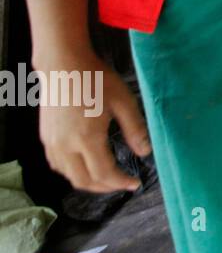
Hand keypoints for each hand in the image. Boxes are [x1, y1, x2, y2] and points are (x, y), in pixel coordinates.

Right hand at [39, 52, 150, 192]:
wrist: (63, 64)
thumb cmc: (96, 79)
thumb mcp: (124, 101)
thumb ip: (135, 129)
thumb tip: (145, 153)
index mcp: (87, 138)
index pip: (104, 174)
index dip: (120, 183)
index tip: (135, 183)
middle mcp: (65, 146)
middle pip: (84, 181)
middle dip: (105, 187)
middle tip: (123, 183)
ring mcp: (52, 143)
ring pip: (68, 175)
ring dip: (88, 181)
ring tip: (107, 177)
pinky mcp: (45, 137)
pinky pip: (58, 165)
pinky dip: (73, 172)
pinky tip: (85, 165)